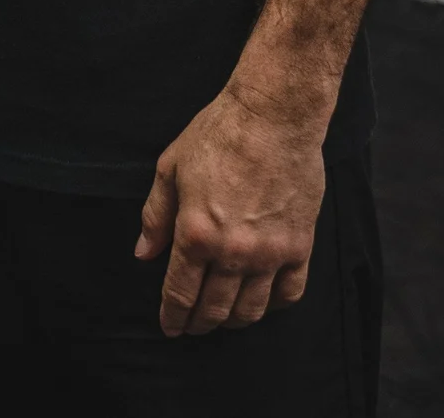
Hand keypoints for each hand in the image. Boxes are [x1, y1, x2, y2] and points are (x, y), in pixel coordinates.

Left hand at [134, 84, 326, 335]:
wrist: (273, 116)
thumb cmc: (218, 134)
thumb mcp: (171, 167)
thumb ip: (156, 215)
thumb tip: (144, 254)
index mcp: (196, 233)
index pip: (180, 292)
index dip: (172, 316)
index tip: (170, 327)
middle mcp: (232, 252)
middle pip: (214, 308)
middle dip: (199, 324)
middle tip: (192, 327)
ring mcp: (269, 253)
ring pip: (250, 310)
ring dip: (233, 321)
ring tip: (224, 319)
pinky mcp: (299, 246)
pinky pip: (288, 294)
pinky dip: (272, 306)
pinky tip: (262, 303)